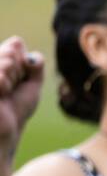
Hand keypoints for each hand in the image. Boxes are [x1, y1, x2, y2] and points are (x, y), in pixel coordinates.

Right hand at [0, 36, 44, 156]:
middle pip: (11, 52)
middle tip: (10, 89)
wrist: (6, 131)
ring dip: (12, 79)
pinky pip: (0, 74)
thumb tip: (24, 47)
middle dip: (18, 72)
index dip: (23, 65)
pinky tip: (0, 93)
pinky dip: (4, 83)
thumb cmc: (16, 108)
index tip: (17, 82)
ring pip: (7, 61)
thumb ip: (34, 63)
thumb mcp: (32, 83)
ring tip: (4, 93)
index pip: (16, 44)